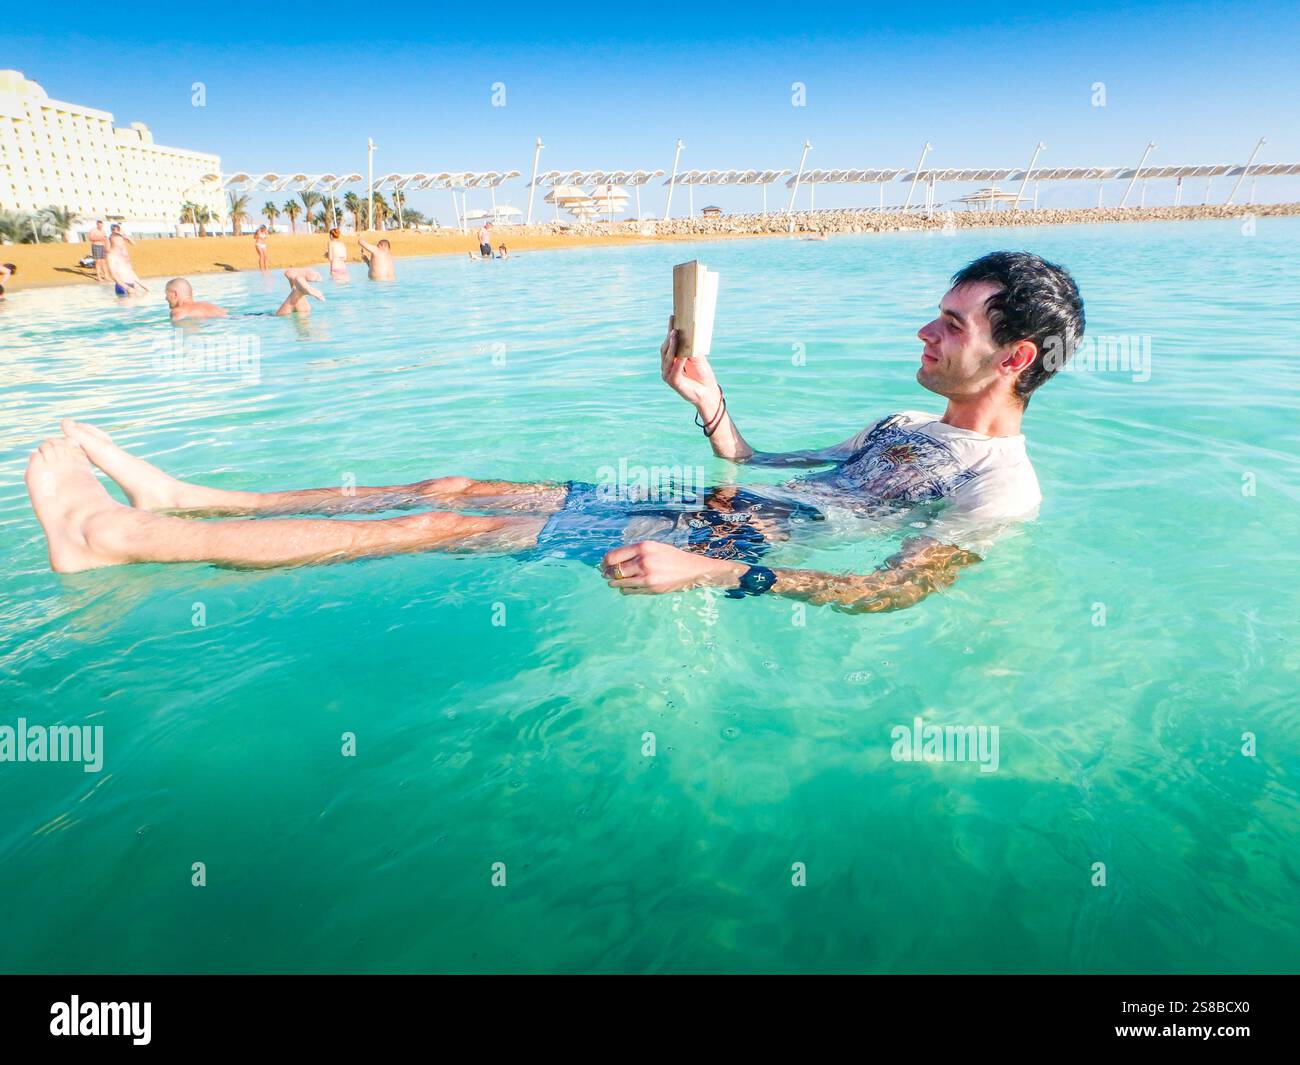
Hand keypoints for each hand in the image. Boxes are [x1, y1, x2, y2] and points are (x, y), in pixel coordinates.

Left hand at [601, 541, 745, 594]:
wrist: (691, 569)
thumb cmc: (670, 556)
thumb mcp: (653, 547)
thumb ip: (634, 552)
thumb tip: (612, 560)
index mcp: (643, 547)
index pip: (613, 556)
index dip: (605, 562)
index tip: (603, 565)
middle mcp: (644, 561)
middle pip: (614, 570)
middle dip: (607, 573)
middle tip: (606, 575)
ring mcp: (647, 576)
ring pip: (619, 582)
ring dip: (614, 583)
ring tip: (614, 582)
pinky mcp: (650, 588)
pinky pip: (629, 590)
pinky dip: (624, 589)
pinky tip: (626, 587)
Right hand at [660, 315, 721, 414]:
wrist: (708, 391)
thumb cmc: (703, 374)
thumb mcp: (698, 357)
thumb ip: (692, 347)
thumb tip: (691, 332)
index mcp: (672, 359)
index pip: (669, 342)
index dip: (670, 330)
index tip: (673, 317)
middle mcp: (667, 366)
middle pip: (665, 349)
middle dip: (670, 338)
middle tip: (675, 327)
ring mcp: (668, 374)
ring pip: (667, 358)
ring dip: (672, 346)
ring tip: (675, 335)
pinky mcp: (673, 382)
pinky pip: (674, 370)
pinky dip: (678, 361)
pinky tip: (682, 355)